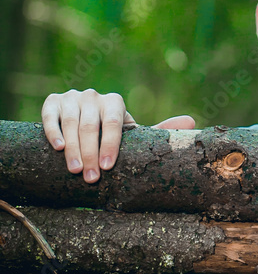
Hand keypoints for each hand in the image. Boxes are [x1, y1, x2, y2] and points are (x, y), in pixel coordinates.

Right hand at [41, 88, 194, 182]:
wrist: (82, 127)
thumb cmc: (113, 136)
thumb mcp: (133, 136)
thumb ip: (158, 132)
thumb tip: (191, 121)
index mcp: (115, 101)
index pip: (114, 121)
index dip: (110, 144)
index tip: (107, 167)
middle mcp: (93, 95)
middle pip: (90, 125)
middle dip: (90, 153)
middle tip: (90, 178)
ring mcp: (71, 97)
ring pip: (71, 122)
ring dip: (73, 147)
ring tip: (75, 170)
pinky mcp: (52, 101)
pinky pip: (50, 115)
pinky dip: (53, 131)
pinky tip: (59, 148)